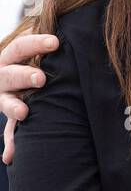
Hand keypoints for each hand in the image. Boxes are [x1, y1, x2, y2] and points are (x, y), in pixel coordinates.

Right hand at [0, 32, 59, 164]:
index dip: (35, 44)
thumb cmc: (45, 64)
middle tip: (41, 79)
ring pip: (6, 103)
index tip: (55, 43)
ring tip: (24, 113)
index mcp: (13, 58)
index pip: (20, 47)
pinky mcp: (12, 119)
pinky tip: (11, 156)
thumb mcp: (43, 54)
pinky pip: (10, 132)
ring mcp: (6, 99)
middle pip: (10, 74)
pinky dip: (12, 144)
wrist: (34, 85)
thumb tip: (64, 34)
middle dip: (24, 76)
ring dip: (13, 107)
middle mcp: (5, 78)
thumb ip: (49, 46)